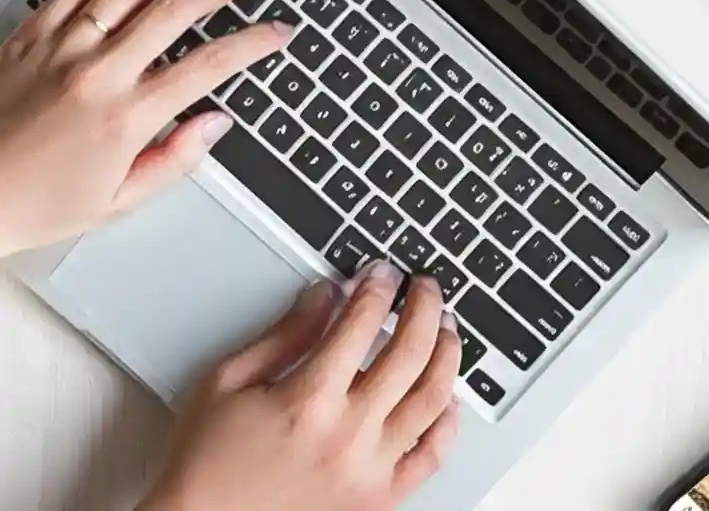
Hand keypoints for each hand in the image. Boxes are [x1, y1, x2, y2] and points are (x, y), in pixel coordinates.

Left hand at [0, 0, 288, 255]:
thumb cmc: (35, 204)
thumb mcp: (121, 200)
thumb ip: (177, 158)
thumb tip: (213, 123)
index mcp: (127, 117)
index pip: (210, 63)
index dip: (254, 42)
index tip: (276, 32)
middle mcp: (96, 73)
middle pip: (175, 6)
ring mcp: (59, 49)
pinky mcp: (27, 39)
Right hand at [140, 261, 462, 510]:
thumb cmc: (207, 460)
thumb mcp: (229, 381)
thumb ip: (285, 334)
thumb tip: (326, 294)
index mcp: (308, 401)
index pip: (361, 325)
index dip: (378, 289)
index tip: (383, 274)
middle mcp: (348, 435)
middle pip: (410, 352)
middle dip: (425, 306)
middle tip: (426, 287)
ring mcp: (370, 469)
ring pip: (433, 398)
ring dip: (447, 353)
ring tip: (446, 327)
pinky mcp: (379, 498)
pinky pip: (432, 454)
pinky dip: (448, 422)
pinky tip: (447, 396)